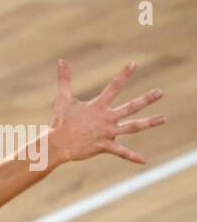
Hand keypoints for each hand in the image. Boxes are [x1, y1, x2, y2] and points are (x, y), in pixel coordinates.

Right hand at [47, 60, 165, 165]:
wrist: (57, 144)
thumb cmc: (60, 121)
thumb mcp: (62, 99)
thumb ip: (64, 80)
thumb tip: (61, 61)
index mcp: (98, 107)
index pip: (113, 87)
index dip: (123, 75)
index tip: (134, 64)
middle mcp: (106, 118)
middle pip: (130, 107)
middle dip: (146, 99)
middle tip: (160, 92)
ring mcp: (107, 132)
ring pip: (132, 127)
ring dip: (149, 123)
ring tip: (163, 118)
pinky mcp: (104, 146)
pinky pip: (121, 152)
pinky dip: (132, 156)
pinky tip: (144, 160)